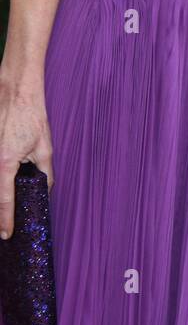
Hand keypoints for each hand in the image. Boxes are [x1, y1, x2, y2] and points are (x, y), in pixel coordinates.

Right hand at [0, 79, 52, 238]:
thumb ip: (45, 172)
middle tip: (4, 229)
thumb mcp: (44, 147)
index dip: (5, 219)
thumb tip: (45, 190)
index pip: (4, 200)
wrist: (16, 91)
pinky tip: (4, 188)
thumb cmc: (30, 116)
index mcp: (5, 163)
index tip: (6, 234)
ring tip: (4, 212)